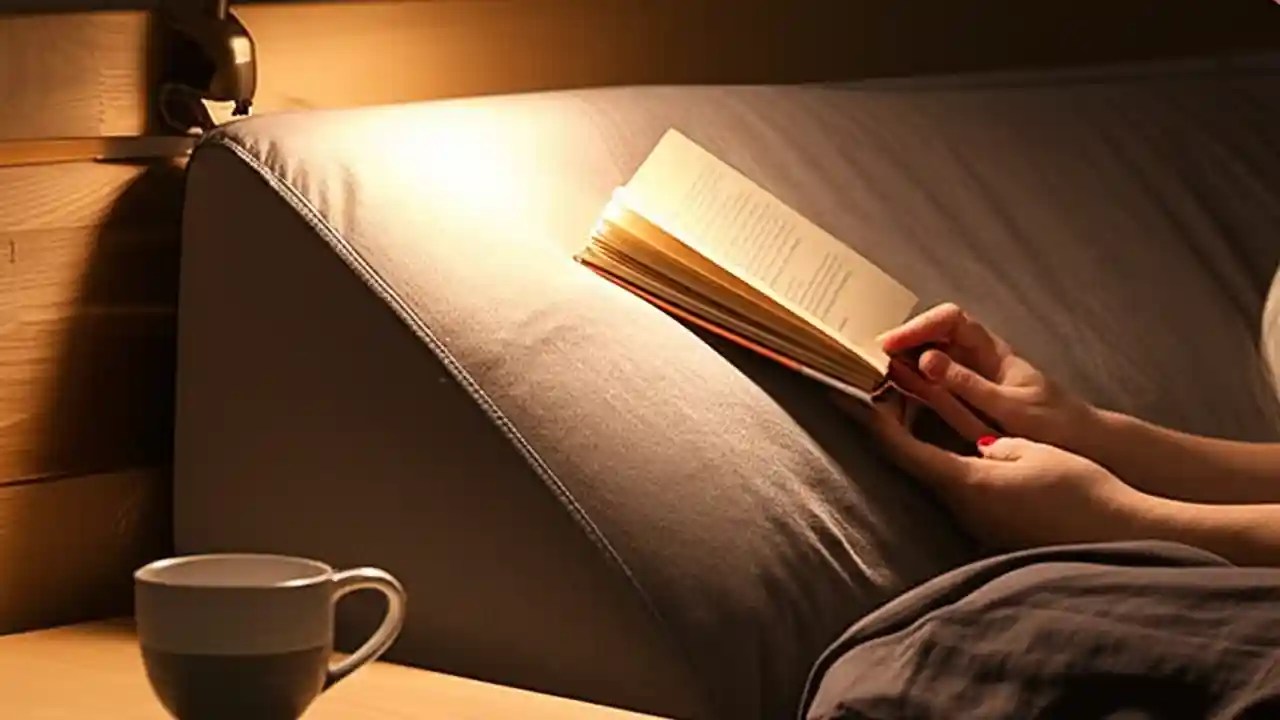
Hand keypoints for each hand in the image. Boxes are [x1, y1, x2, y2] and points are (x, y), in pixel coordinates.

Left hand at [844, 394, 1155, 550]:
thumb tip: (981, 448)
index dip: (871, 419)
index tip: (851, 395)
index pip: (901, 449)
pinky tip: (954, 440)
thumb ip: (996, 445)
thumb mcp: (1033, 450)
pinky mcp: (990, 527)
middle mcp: (960, 506)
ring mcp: (974, 521)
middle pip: (910, 461)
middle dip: (891, 424)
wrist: (1117, 533)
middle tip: (879, 388)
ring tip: (910, 402)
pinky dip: (945, 458)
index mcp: (964, 482)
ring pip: (933, 473)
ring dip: (918, 439)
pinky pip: (958, 486)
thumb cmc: (1079, 488)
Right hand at [879, 303, 1094, 447]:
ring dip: (906, 358)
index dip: (918, 327)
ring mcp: (977, 375)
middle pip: (936, 332)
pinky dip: (915, 378)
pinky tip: (899, 388)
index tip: (890, 345)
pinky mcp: (973, 395)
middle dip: (904, 340)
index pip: (950, 320)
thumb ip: (968, 384)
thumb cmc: (1054, 424)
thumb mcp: (1010, 406)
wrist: (1085, 442)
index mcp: (994, 351)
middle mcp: (983, 356)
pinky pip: (938, 378)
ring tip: (877, 370)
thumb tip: (926, 358)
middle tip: (871, 358)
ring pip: (934, 353)